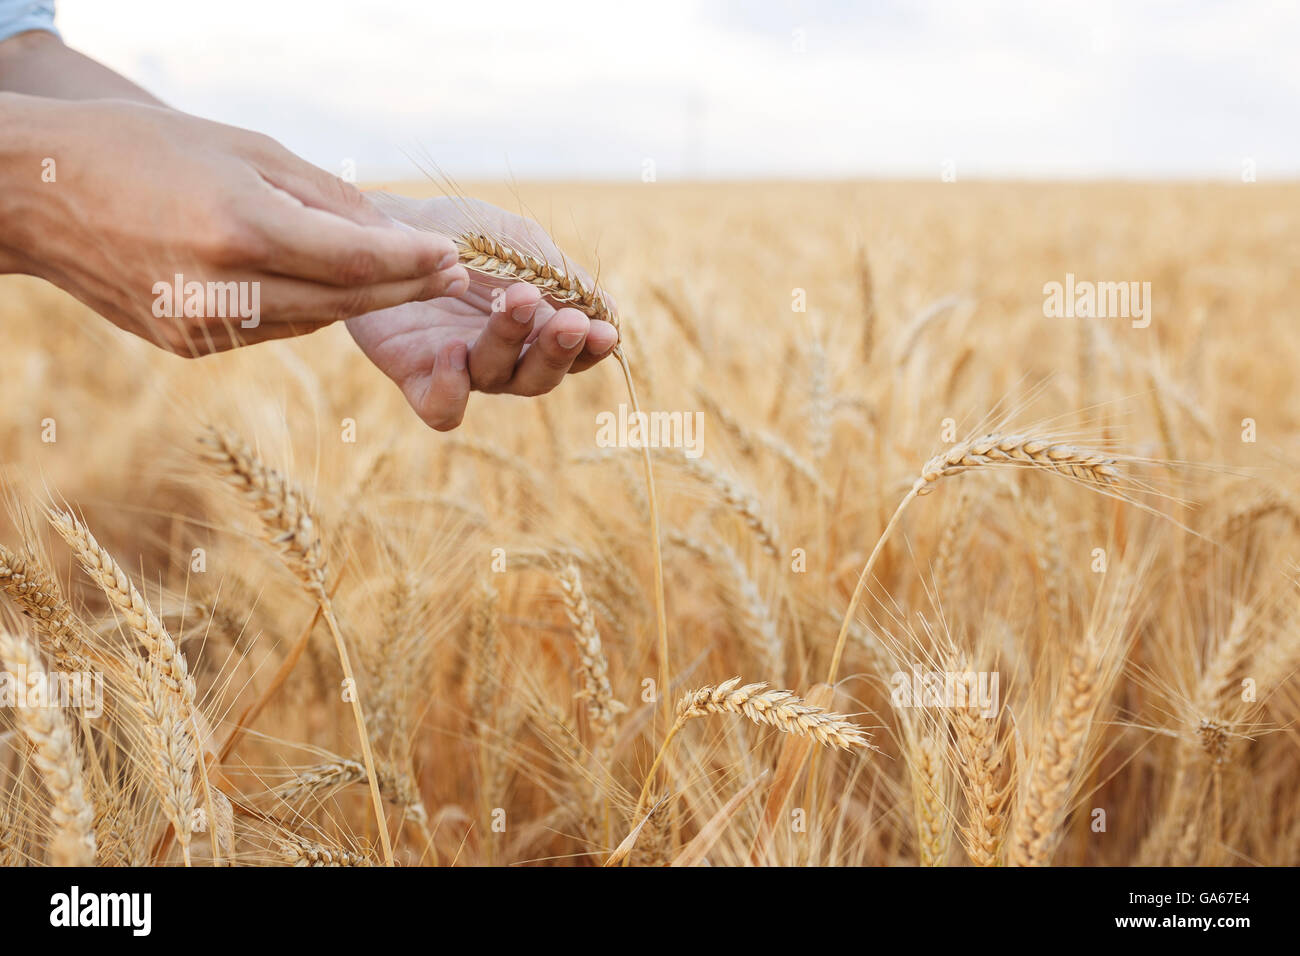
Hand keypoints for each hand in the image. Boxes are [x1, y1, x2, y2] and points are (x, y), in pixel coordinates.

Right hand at [0, 95, 466, 353]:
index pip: (355, 262)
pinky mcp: (188, 345)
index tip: (454, 257)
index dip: (412, 263)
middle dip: (405, 288)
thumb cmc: (141, 149)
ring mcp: (202, 326)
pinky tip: (332, 290)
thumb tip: (390, 231)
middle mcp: (222, 289)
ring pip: (311, 321)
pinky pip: (272, 328)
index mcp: (238, 228)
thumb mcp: (242, 147)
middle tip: (451, 276)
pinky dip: (308, 309)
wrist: (35, 194)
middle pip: (343, 302)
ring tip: (408, 281)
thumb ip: (323, 195)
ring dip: (362, 303)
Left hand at [346, 195, 619, 430]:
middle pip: (539, 378)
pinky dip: (452, 390)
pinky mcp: (415, 373)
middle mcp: (502, 355)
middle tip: (570, 322)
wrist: (386, 217)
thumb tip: (606, 309)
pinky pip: (442, 409)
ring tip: (516, 299)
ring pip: (498, 381)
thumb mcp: (516, 242)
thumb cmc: (459, 230)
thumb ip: (557, 275)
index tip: (602, 328)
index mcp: (533, 327)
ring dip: (511, 343)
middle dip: (558, 351)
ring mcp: (460, 366)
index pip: (574, 353)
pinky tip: (450, 349)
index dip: (591, 349)